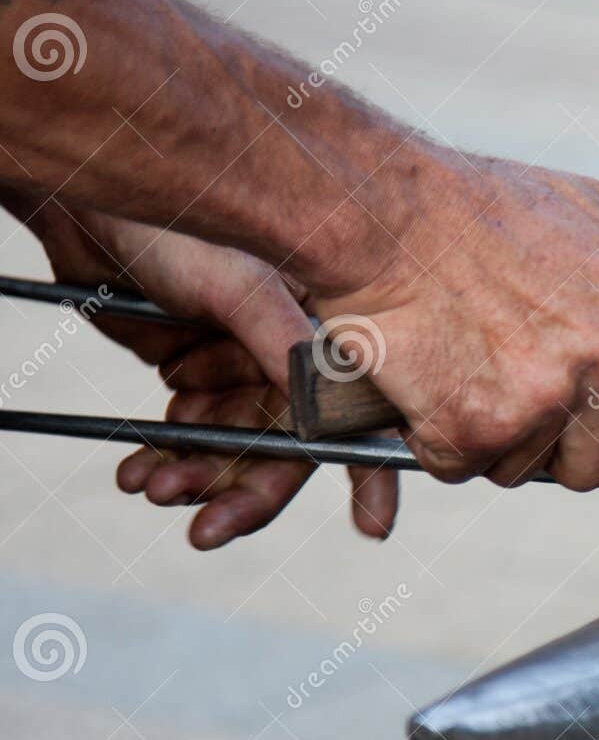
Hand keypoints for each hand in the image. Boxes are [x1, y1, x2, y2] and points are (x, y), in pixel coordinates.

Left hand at [3, 197, 397, 547]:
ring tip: (151, 486)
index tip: (372, 526)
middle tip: (206, 530)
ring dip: (195, 477)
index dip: (371, 470)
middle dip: (246, 493)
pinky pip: (190, 439)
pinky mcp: (195, 378)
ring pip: (235, 451)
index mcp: (326, 329)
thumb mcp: (238, 282)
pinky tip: (135, 471)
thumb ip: (287, 344)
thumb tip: (328, 413)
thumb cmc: (168, 225)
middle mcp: (293, 355)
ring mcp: (244, 369)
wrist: (85, 209)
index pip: (362, 409)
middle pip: (289, 448)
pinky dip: (164, 460)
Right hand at [308, 156, 598, 487]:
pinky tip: (433, 375)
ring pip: (527, 471)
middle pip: (598, 468)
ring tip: (472, 358)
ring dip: (496, 435)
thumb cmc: (489, 207)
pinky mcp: (471, 427)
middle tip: (516, 373)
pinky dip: (439, 437)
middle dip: (559, 441)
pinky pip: (464, 468)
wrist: (376, 208)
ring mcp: (539, 399)